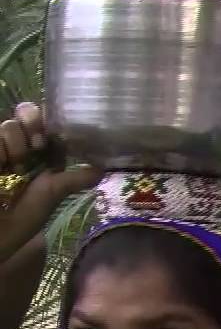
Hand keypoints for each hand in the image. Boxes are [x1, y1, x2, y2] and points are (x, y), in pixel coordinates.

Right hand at [0, 103, 101, 263]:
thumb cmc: (23, 217)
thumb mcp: (53, 195)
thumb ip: (75, 179)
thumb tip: (103, 169)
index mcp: (41, 152)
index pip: (47, 121)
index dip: (51, 120)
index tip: (56, 134)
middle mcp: (19, 145)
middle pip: (26, 111)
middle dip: (33, 123)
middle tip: (38, 146)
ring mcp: (1, 149)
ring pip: (9, 124)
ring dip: (16, 144)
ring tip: (16, 169)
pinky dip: (0, 150)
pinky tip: (0, 167)